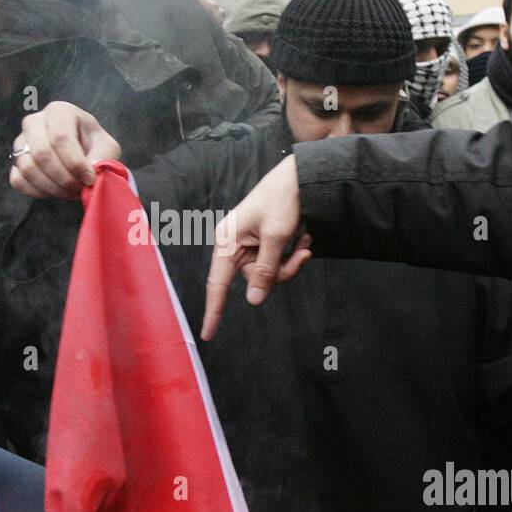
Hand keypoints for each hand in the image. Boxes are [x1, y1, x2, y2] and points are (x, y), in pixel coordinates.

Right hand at [9, 102, 120, 199]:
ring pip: (28, 168)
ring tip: (71, 190)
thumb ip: (102, 158)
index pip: (60, 137)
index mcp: (59, 111)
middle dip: (64, 178)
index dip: (75, 163)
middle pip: (42, 154)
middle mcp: (35, 122)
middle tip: (80, 187)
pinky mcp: (15, 162)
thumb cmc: (94, 147)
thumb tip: (88, 173)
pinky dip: (38, 191)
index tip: (89, 178)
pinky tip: (55, 190)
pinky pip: (18, 180)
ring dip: (53, 187)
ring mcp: (21, 142)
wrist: (82, 155)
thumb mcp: (107, 148)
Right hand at [201, 155, 308, 340]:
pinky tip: (303, 238)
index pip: (217, 284)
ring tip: (305, 242)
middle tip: (302, 256)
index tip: (207, 335)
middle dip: (280, 272)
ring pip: (268, 272)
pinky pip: (274, 261)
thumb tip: (253, 300)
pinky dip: (290, 254)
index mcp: (227, 241)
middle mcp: (234, 244)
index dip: (213, 310)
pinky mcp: (261, 242)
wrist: (298, 176)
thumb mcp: (276, 237)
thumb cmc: (282, 200)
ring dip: (290, 262)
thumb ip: (265, 270)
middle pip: (253, 279)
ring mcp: (248, 243)